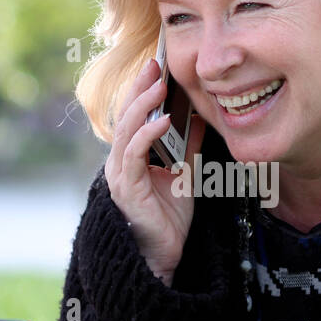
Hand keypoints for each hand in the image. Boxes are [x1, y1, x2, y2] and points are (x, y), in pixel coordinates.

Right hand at [104, 58, 205, 285]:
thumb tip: (199, 118)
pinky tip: (163, 120)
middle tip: (154, 63)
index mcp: (131, 157)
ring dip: (143, 106)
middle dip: (140, 88)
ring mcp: (120, 175)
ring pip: (127, 131)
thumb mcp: (185, 175)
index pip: (134, 116)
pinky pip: (134, 155)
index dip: (143, 90)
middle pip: (126, 117)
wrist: (163, 257)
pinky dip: (148, 135)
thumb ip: (188, 148)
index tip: (157, 65)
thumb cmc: (168, 220)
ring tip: (159, 85)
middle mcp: (120, 163)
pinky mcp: (127, 189)